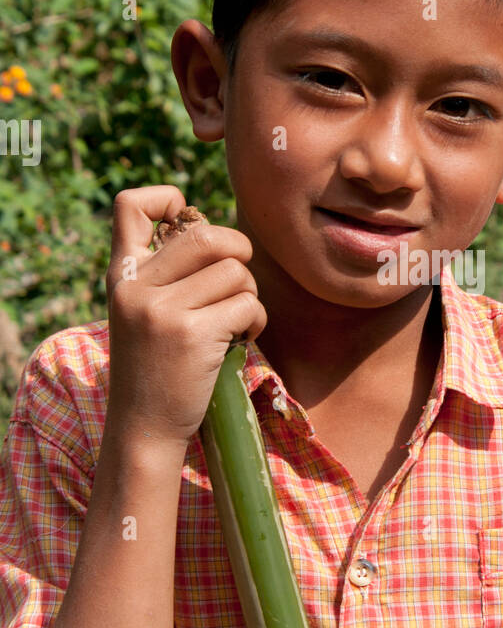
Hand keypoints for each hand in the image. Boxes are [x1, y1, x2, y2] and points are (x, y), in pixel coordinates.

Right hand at [104, 186, 266, 446]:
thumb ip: (166, 274)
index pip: (129, 205)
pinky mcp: (192, 335)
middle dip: (238, 251)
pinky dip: (256, 320)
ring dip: (249, 293)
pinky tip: (243, 338)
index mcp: (121, 276)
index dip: (167, 197)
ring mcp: (161, 311)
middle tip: (238, 280)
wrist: (144, 430)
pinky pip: (247, 303)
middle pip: (206, 234)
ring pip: (234, 271)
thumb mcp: (142, 314)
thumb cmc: (155, 369)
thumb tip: (221, 237)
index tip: (188, 219)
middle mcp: (135, 287)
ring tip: (236, 321)